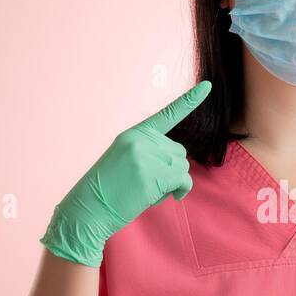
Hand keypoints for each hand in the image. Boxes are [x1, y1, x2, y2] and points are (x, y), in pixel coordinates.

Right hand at [39, 81, 211, 266]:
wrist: (87, 210)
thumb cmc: (108, 191)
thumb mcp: (124, 160)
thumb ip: (149, 153)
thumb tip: (179, 163)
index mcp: (133, 134)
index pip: (167, 114)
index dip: (190, 100)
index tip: (208, 86)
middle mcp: (141, 140)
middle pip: (178, 152)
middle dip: (171, 171)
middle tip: (147, 184)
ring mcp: (146, 156)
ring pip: (182, 167)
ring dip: (173, 183)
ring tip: (148, 191)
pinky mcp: (152, 175)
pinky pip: (183, 180)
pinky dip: (180, 191)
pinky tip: (166, 197)